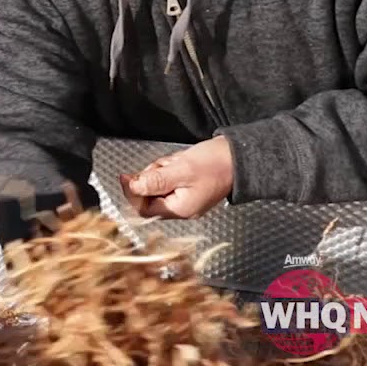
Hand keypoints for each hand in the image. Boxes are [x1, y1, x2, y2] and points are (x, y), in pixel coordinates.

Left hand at [119, 135, 233, 218]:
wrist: (241, 156)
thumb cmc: (216, 164)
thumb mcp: (181, 170)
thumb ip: (155, 180)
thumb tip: (132, 187)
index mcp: (180, 209)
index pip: (143, 208)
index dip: (132, 192)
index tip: (125, 176)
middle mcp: (182, 208)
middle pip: (149, 195)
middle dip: (151, 176)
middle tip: (165, 164)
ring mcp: (185, 198)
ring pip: (158, 184)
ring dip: (161, 169)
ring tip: (177, 161)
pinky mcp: (188, 187)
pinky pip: (168, 179)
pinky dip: (169, 168)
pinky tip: (180, 161)